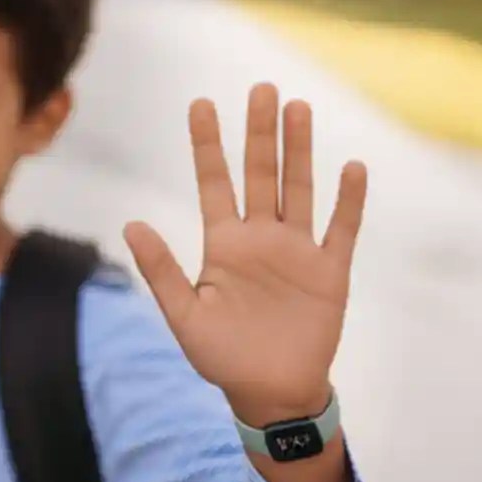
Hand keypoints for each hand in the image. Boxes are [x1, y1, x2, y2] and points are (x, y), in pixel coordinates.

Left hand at [124, 83, 367, 425]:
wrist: (270, 393)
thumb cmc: (223, 357)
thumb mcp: (184, 316)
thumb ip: (162, 269)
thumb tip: (131, 224)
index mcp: (223, 245)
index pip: (214, 183)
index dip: (208, 144)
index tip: (201, 103)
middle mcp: (260, 239)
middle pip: (261, 174)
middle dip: (260, 132)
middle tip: (261, 89)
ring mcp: (296, 252)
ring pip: (299, 190)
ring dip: (299, 151)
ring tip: (298, 108)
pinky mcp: (328, 273)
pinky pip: (340, 230)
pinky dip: (347, 201)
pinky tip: (350, 168)